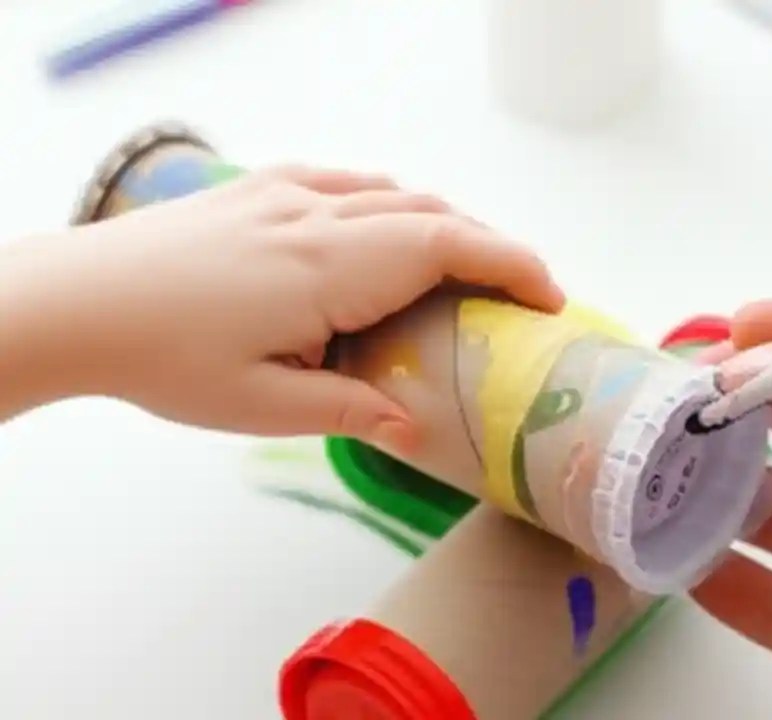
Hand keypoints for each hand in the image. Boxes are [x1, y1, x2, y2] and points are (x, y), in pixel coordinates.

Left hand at [0, 166, 562, 452]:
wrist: (78, 302)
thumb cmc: (163, 358)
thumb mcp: (260, 407)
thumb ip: (348, 412)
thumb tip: (415, 424)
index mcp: (328, 269)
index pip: (447, 246)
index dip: (511, 264)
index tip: (549, 296)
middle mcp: (318, 217)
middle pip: (434, 215)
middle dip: (491, 249)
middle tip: (519, 298)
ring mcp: (289, 194)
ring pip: (396, 195)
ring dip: (446, 227)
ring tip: (464, 275)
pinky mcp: (262, 188)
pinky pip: (351, 183)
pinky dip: (393, 204)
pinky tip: (390, 233)